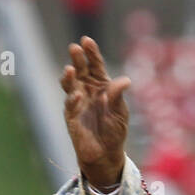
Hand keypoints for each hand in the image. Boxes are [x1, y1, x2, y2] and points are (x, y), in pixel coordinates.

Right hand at [60, 36, 129, 189]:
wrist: (106, 154)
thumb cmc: (115, 131)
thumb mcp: (121, 113)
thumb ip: (118, 96)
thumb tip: (125, 80)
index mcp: (101, 86)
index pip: (95, 66)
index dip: (91, 53)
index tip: (87, 41)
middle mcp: (87, 90)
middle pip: (80, 70)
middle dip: (78, 59)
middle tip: (75, 48)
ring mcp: (77, 102)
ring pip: (70, 84)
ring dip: (68, 76)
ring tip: (70, 69)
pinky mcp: (71, 117)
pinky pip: (70, 106)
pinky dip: (72, 100)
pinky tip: (76, 95)